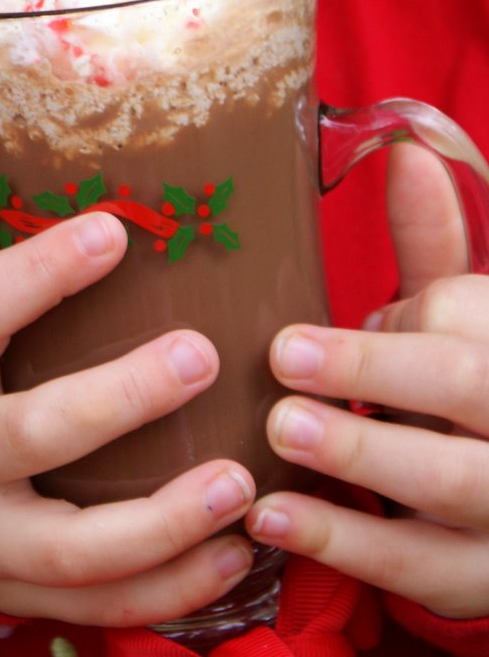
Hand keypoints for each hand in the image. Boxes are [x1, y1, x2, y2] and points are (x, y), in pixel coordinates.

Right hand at [0, 212, 254, 626]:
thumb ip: (20, 287)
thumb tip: (135, 217)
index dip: (41, 273)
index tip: (114, 230)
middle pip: (28, 435)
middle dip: (120, 400)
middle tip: (200, 357)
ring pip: (71, 547)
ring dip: (165, 521)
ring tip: (238, 480)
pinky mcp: (9, 595)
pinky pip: (97, 605)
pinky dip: (172, 588)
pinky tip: (234, 551)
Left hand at [247, 144, 488, 618]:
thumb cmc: (464, 392)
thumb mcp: (459, 321)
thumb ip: (432, 248)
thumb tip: (408, 156)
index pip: (468, 326)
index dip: (398, 324)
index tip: (302, 333)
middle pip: (471, 389)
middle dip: (374, 372)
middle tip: (282, 361)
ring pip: (449, 484)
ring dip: (358, 454)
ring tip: (278, 430)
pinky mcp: (475, 581)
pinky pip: (415, 568)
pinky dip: (340, 541)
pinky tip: (270, 515)